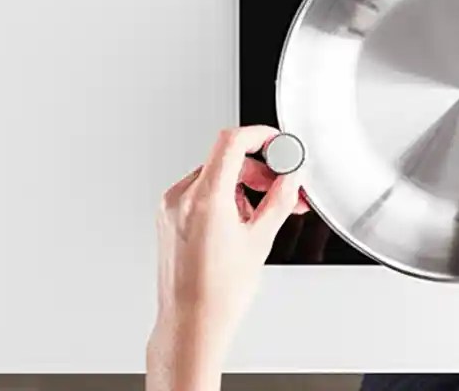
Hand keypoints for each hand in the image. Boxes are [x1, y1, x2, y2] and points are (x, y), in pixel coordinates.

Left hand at [149, 126, 307, 378]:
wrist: (192, 323)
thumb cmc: (218, 294)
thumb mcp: (260, 240)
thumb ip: (279, 200)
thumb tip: (290, 179)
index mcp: (204, 200)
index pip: (231, 142)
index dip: (259, 135)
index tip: (276, 142)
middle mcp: (181, 199)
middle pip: (225, 159)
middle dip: (258, 170)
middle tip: (282, 186)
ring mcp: (171, 208)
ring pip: (214, 176)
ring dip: (243, 185)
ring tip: (261, 214)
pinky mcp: (168, 218)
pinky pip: (200, 192)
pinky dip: (225, 197)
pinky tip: (240, 221)